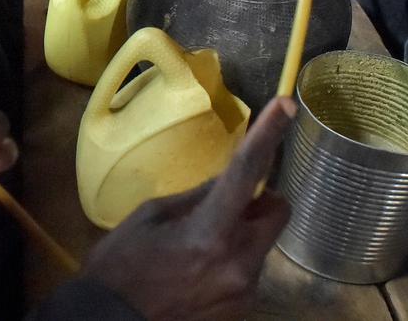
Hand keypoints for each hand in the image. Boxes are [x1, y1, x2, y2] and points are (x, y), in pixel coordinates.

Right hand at [83, 97, 295, 320]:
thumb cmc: (120, 267)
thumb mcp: (148, 218)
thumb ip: (195, 197)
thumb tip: (227, 180)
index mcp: (210, 233)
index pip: (246, 173)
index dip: (268, 136)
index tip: (287, 106)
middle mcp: (239, 263)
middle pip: (277, 211)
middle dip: (259, 199)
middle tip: (225, 203)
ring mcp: (245, 292)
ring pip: (262, 242)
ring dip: (241, 233)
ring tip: (196, 250)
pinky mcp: (244, 312)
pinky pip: (249, 271)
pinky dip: (232, 262)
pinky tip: (197, 272)